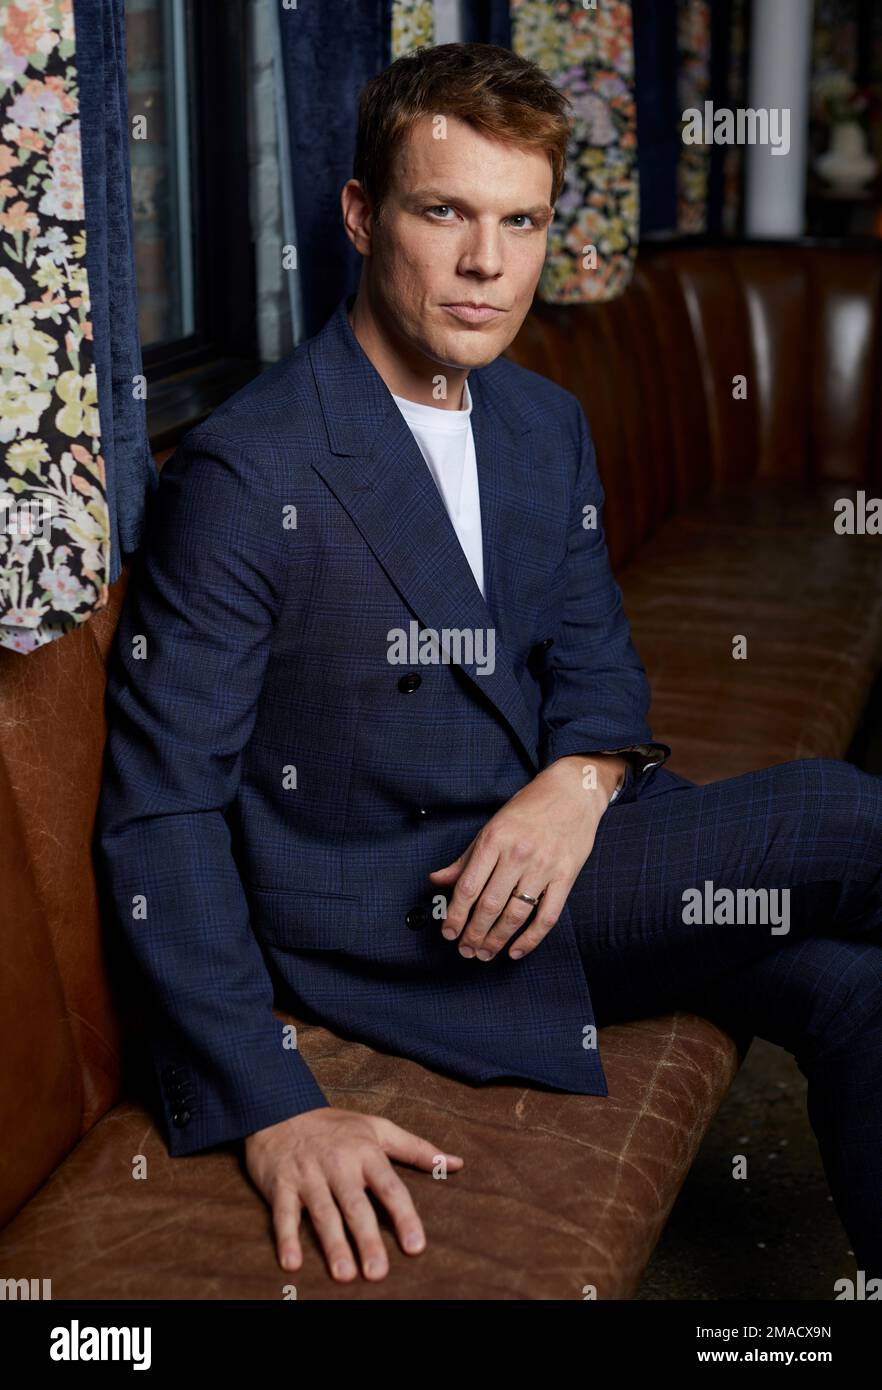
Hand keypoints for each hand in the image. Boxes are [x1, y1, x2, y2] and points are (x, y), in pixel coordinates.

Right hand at [243, 1107, 463, 1281]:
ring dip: (333, 1245)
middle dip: (367, 1239)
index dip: (404, 1217)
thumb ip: (417, 1149)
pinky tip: (292, 1264)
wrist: (281, 1109)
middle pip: (355, 1205)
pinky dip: (286, 1239)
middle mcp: (338, 1165)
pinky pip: (283, 1214)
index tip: (415, 1246)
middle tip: (378, 1272)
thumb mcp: (378, 1128)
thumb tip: (457, 1163)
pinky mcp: (280, 1185)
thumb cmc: (336, 1126)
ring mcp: (308, 1176)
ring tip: (345, 1275)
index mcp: (365, 1152)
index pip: (390, 1187)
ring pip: (322, 1213)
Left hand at [427, 754, 624, 961]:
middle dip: (474, 934)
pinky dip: (531, 939)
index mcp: (494, 840)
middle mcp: (517, 854)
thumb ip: (465, 859)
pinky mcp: (565, 876)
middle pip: (490, 905)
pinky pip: (547, 916)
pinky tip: (516, 950)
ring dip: (497, 939)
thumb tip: (437, 880)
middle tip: (466, 951)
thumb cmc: (529, 808)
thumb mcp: (492, 827)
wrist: (572, 792)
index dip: (455, 915)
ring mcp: (543, 867)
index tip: (448, 933)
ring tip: (485, 953)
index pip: (468, 887)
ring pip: (516, 914)